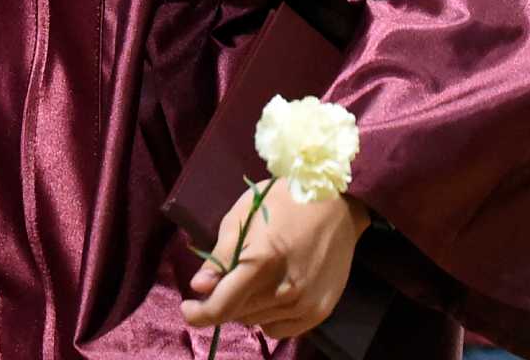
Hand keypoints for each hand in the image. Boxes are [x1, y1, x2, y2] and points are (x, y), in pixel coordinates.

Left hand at [180, 179, 369, 339]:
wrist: (340, 205)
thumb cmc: (286, 200)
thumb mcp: (245, 214)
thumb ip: (221, 255)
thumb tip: (199, 287)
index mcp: (262, 260)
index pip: (221, 306)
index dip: (199, 313)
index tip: (189, 307)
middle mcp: (284, 289)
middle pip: (237, 315)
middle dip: (224, 301)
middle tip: (228, 279)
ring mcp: (304, 304)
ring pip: (257, 323)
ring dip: (248, 308)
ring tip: (257, 280)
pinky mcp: (319, 311)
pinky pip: (279, 330)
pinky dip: (268, 318)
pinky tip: (274, 294)